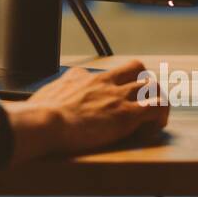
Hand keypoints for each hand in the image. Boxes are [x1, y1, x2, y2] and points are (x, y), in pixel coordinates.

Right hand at [8, 59, 168, 159]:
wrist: (43, 122)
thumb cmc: (37, 116)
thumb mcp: (42, 98)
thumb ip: (50, 97)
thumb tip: (42, 103)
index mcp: (80, 77)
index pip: (102, 74)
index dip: (110, 87)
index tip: (108, 103)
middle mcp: (102, 81)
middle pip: (134, 67)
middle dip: (142, 82)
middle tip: (139, 102)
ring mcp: (116, 96)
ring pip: (151, 85)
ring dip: (154, 100)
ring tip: (151, 118)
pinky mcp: (126, 113)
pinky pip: (157, 107)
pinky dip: (160, 117)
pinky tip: (152, 128)